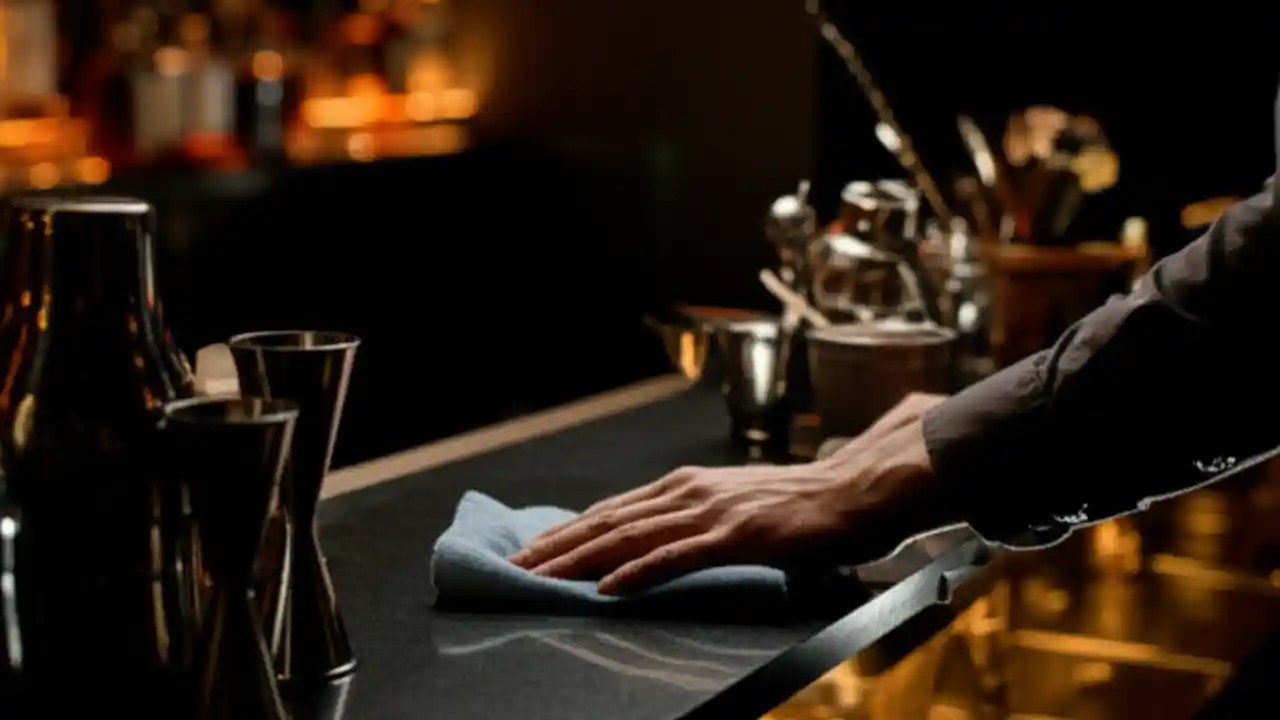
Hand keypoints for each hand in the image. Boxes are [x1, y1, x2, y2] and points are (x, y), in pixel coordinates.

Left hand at [509, 393, 950, 594]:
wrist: (856, 490)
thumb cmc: (801, 504)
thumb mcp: (736, 505)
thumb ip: (697, 520)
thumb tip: (662, 540)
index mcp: (686, 485)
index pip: (614, 510)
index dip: (569, 531)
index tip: (534, 550)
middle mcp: (689, 492)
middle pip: (609, 521)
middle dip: (558, 545)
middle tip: (516, 566)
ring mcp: (712, 512)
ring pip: (631, 537)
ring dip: (581, 558)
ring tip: (543, 576)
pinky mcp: (737, 536)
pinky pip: (676, 557)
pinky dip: (636, 573)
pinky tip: (608, 588)